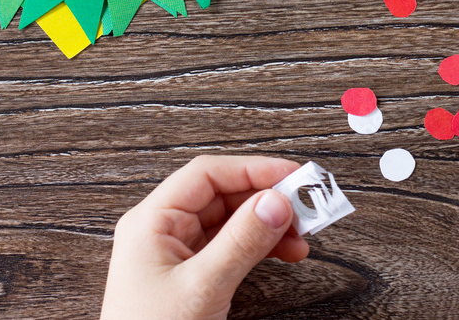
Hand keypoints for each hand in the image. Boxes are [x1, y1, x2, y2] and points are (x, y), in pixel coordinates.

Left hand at [100, 156, 307, 319]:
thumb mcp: (200, 287)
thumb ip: (240, 242)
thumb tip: (275, 202)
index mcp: (152, 222)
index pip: (207, 175)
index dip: (253, 170)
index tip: (292, 176)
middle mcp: (164, 230)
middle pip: (224, 195)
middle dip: (268, 199)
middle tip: (306, 206)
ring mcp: (179, 252)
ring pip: (233, 220)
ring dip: (270, 224)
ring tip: (301, 235)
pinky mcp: (194, 273)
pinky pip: (234, 245)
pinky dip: (263, 245)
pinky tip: (286, 251)